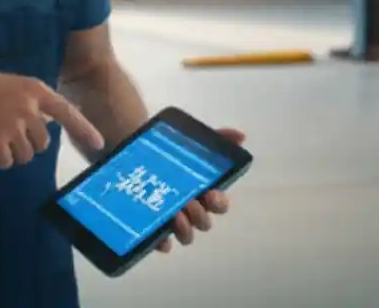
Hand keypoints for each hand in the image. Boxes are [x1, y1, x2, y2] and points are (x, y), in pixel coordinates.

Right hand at [0, 67, 103, 169]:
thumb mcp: (17, 86)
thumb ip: (36, 104)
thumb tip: (51, 128)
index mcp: (36, 91)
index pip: (67, 112)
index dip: (85, 130)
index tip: (101, 145)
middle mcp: (29, 109)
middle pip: (43, 143)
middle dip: (29, 142)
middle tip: (8, 128)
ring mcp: (12, 126)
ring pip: (26, 156)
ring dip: (13, 151)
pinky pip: (7, 163)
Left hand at [156, 128, 245, 253]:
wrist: (137, 151)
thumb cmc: (172, 152)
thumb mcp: (195, 142)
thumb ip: (219, 138)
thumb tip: (240, 136)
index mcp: (204, 192)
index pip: (219, 205)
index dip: (219, 203)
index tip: (211, 193)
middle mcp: (191, 209)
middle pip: (203, 223)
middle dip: (199, 215)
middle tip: (188, 202)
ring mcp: (171, 220)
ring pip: (186, 236)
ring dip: (185, 229)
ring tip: (175, 214)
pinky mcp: (152, 227)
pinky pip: (161, 242)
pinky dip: (163, 242)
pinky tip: (160, 235)